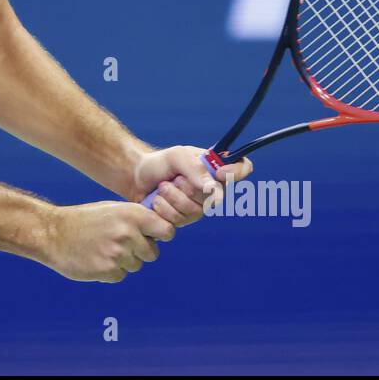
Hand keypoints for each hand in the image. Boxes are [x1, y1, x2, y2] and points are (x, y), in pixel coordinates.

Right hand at [41, 201, 174, 282]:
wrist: (54, 234)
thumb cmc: (85, 220)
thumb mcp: (113, 210)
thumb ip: (137, 219)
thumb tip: (161, 231)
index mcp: (132, 214)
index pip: (167, 231)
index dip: (160, 236)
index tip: (152, 237)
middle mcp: (128, 233)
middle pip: (152, 253)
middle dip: (140, 252)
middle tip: (119, 244)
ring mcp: (118, 252)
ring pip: (136, 265)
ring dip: (123, 261)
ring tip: (102, 249)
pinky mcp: (108, 270)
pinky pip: (120, 275)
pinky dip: (110, 271)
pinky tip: (95, 258)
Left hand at [131, 145, 253, 226]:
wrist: (135, 177)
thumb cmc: (159, 164)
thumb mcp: (177, 157)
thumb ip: (195, 169)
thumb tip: (213, 188)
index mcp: (215, 170)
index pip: (242, 167)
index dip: (237, 171)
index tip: (219, 173)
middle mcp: (211, 191)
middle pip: (215, 198)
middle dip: (187, 187)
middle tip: (174, 178)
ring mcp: (198, 209)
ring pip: (194, 212)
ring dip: (172, 197)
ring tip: (162, 187)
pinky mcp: (182, 222)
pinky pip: (178, 222)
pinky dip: (163, 208)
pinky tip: (157, 201)